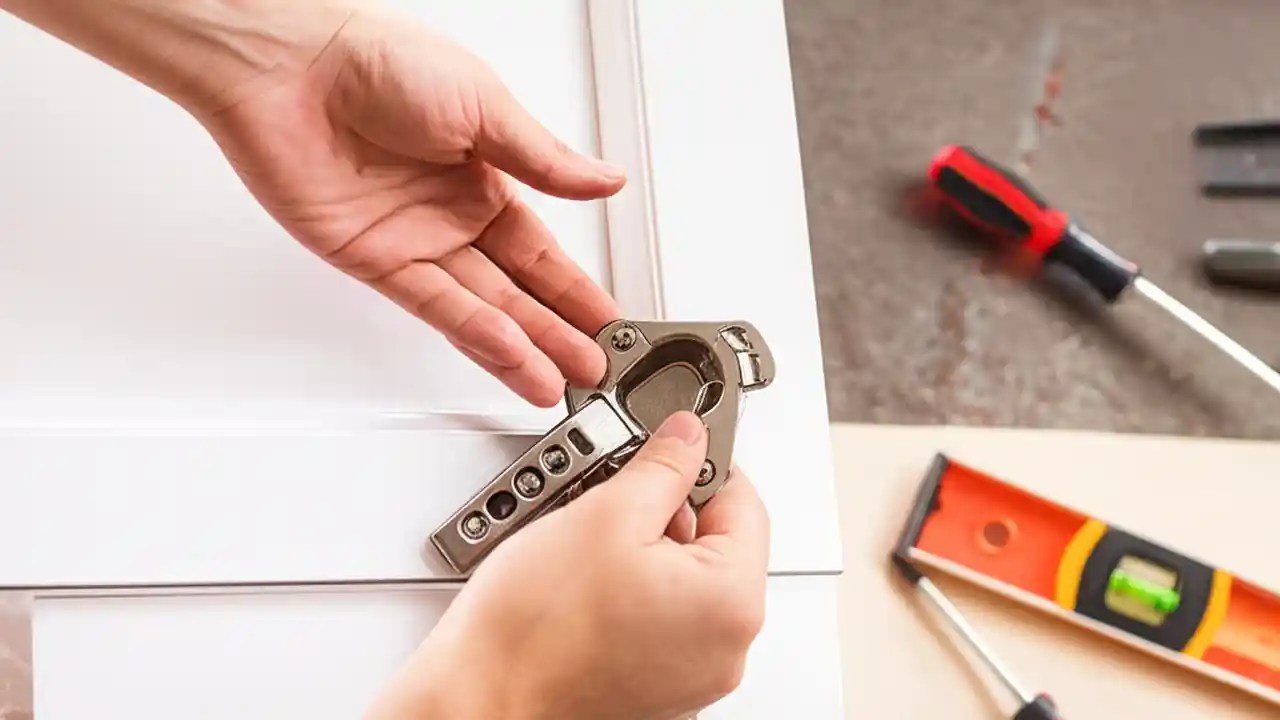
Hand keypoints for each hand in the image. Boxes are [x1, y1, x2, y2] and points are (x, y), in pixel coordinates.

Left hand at [0, 0, 625, 406]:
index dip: (575, 287)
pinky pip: (435, 305)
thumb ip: (545, 160)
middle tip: (592, 366)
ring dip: (522, 348)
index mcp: (485, 174)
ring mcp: (413, 240)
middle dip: (557, 330)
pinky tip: (510, 354)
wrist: (289, 68)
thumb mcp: (486, 105)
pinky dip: (475, 333)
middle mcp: (450, 213)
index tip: (606, 319)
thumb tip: (605, 180)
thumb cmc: (377, 59)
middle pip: (516, 288)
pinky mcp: (372, 260)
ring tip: (558, 383)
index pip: (541, 248)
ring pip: (480, 308)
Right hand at [365, 411, 770, 719]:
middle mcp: (726, 649)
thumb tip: (688, 438)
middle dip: (668, 510)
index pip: (744, 502)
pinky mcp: (659, 690)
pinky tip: (588, 584)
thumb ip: (662, 465)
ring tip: (590, 545)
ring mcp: (694, 676)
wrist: (480, 697)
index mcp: (732, 603)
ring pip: (686, 582)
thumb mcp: (606, 513)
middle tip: (613, 497)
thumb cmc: (534, 630)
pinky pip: (663, 621)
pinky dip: (634, 594)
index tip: (669, 448)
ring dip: (646, 551)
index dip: (701, 463)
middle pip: (716, 545)